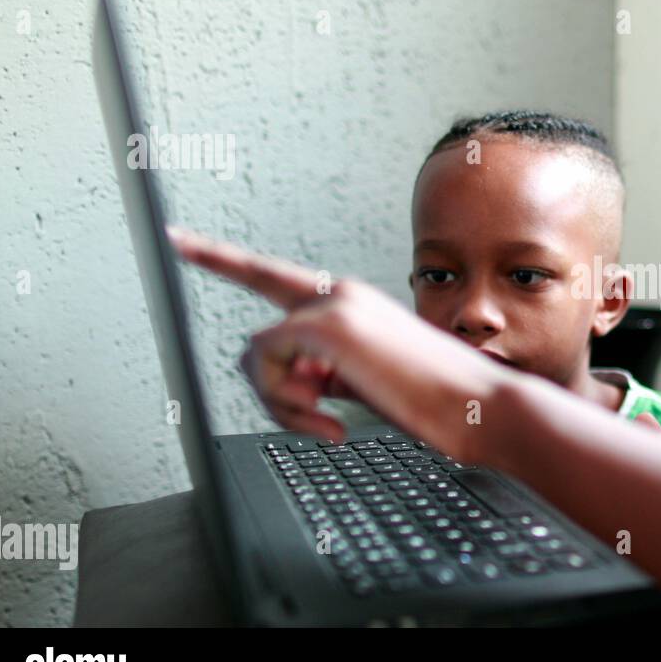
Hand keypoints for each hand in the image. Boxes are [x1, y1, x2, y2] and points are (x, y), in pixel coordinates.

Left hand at [167, 226, 501, 445]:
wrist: (480, 408)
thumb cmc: (437, 401)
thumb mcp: (368, 386)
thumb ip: (323, 374)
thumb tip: (290, 382)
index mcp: (352, 304)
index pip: (274, 275)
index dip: (223, 257)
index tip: (179, 239)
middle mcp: (340, 294)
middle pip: (258, 315)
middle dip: (251, 345)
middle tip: (248, 334)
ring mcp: (333, 305)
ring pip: (258, 352)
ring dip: (282, 402)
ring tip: (325, 422)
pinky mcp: (327, 325)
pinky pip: (268, 364)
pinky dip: (289, 404)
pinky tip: (332, 421)